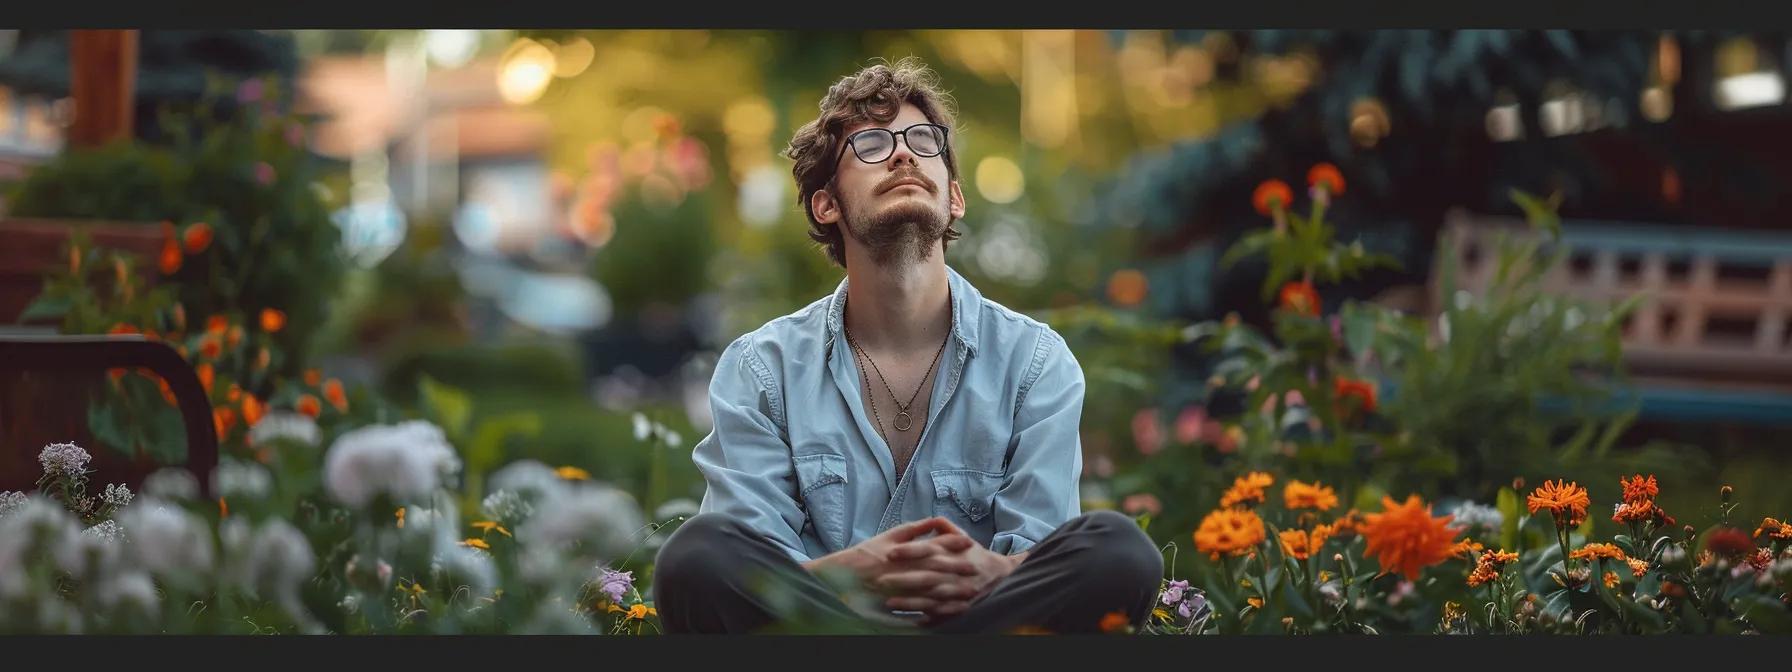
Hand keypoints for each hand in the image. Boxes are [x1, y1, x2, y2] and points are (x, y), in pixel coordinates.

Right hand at [802, 517, 976, 595]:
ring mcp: (900, 586)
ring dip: (951, 591)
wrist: (841, 575)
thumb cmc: (865, 555)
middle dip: (957, 568)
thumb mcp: (888, 536)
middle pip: (936, 567)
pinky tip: (944, 613)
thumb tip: (936, 521)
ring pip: (930, 589)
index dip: (952, 544)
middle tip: (976, 569)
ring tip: (968, 594)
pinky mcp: (895, 603)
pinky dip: (931, 611)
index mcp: (903, 549)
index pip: (933, 544)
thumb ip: (913, 529)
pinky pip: (916, 609)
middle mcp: (903, 566)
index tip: (969, 543)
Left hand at [880, 520, 1024, 622]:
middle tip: (880, 581)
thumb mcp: (962, 536)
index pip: (928, 549)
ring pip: (931, 598)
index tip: (890, 552)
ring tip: (889, 603)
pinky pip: (942, 614)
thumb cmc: (974, 553)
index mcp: (952, 552)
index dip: (909, 550)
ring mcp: (957, 591)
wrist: (1000, 574)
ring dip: (910, 601)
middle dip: (903, 579)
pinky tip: (911, 620)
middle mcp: (954, 571)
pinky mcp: (960, 606)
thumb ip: (944, 527)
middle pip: (926, 575)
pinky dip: (928, 617)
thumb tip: (931, 519)